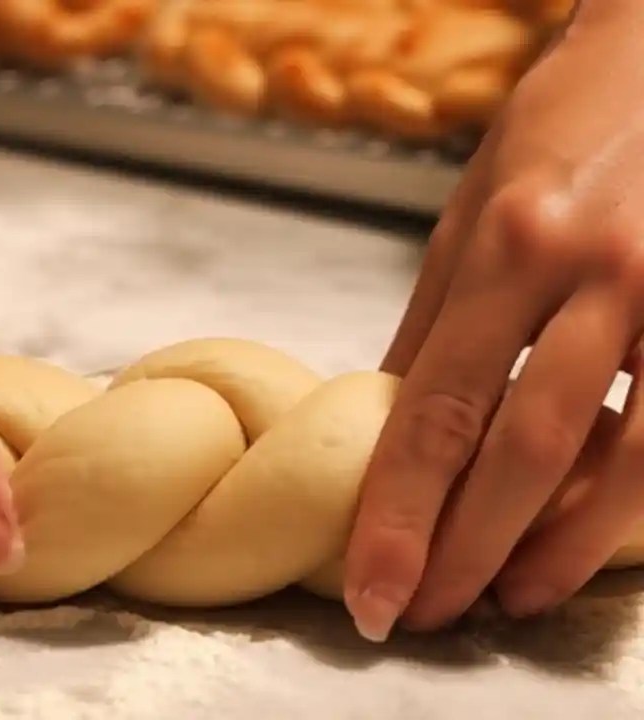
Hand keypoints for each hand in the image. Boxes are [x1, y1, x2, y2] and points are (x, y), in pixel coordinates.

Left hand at [344, 0, 643, 640]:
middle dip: (464, 549)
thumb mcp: (473, 209)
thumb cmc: (569, 125)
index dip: (396, 512)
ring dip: (557, 545)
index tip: (367, 585)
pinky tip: (591, 539)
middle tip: (424, 616)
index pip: (435, 409)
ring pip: (620, 456)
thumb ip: (434, 320)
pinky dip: (631, 498)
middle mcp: (593, 271)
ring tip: (508, 601)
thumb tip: (389, 420)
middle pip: (516, 447)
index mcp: (507, 243)